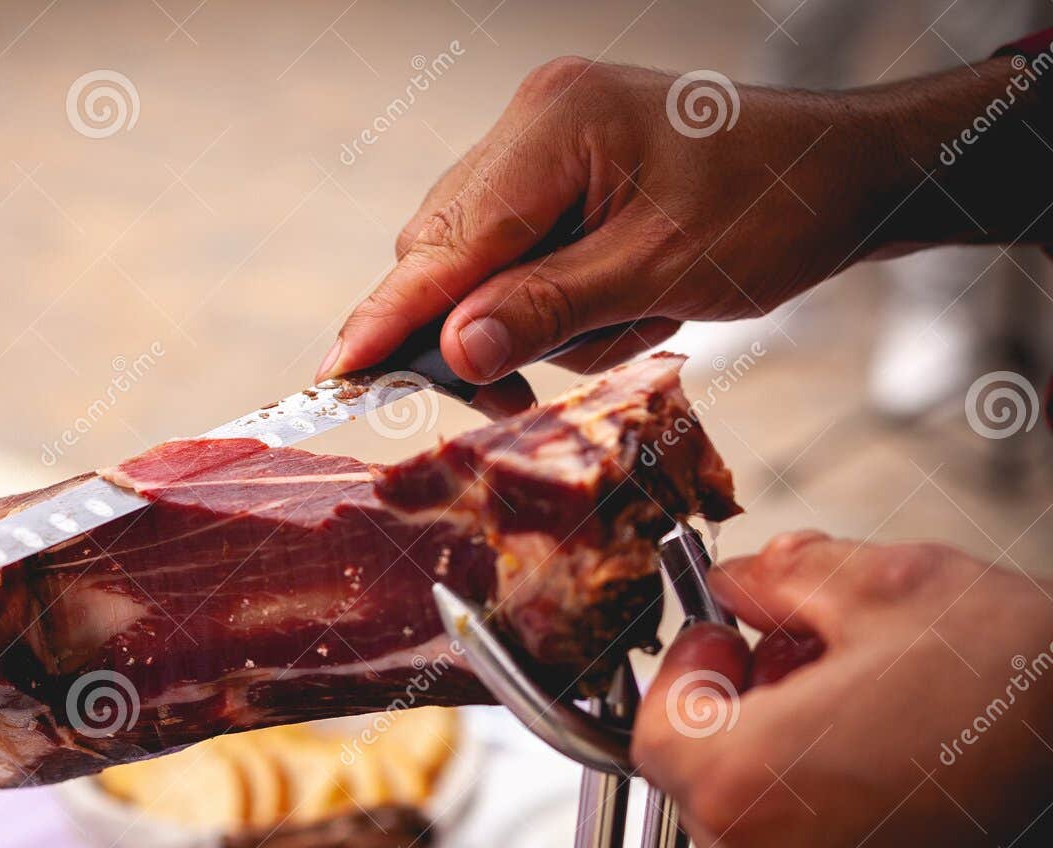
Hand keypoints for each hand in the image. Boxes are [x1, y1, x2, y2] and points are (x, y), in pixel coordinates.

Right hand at [320, 54, 1033, 385]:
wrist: (839, 172)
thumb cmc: (771, 208)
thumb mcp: (659, 272)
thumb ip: (548, 309)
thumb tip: (453, 350)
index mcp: (556, 125)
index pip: (449, 240)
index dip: (392, 313)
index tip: (338, 371)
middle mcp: (534, 121)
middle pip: (446, 250)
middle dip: (479, 328)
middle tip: (514, 398)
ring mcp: (543, 143)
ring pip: (476, 263)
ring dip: (532, 319)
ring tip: (628, 317)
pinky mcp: (558, 172)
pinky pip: (514, 256)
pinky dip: (553, 300)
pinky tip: (620, 301)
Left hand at [633, 532, 1052, 847]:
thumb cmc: (1031, 690)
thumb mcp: (891, 585)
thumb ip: (781, 575)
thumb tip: (738, 580)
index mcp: (743, 786)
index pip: (656, 728)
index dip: (690, 671)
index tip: (724, 638)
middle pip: (706, 784)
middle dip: (744, 714)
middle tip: (804, 663)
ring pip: (760, 842)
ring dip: (789, 777)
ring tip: (867, 720)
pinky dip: (837, 846)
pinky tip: (898, 791)